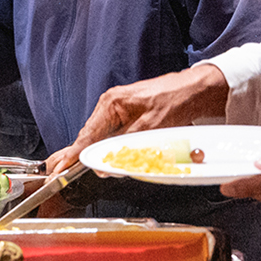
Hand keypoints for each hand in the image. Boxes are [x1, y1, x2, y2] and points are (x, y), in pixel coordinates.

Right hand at [48, 64, 231, 171]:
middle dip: (83, 155)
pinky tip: (109, 157)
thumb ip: (127, 145)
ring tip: (82, 167)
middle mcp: (112, 104)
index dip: (74, 153)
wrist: (198, 89)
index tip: (62, 166)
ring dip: (98, 153)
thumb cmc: (177, 100)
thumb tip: (107, 162)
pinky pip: (114, 135)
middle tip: (65, 170)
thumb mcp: (151, 125)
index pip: (87, 134)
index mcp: (112, 102)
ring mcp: (120, 109)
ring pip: (102, 137)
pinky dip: (112, 147)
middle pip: (91, 136)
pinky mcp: (130, 115)